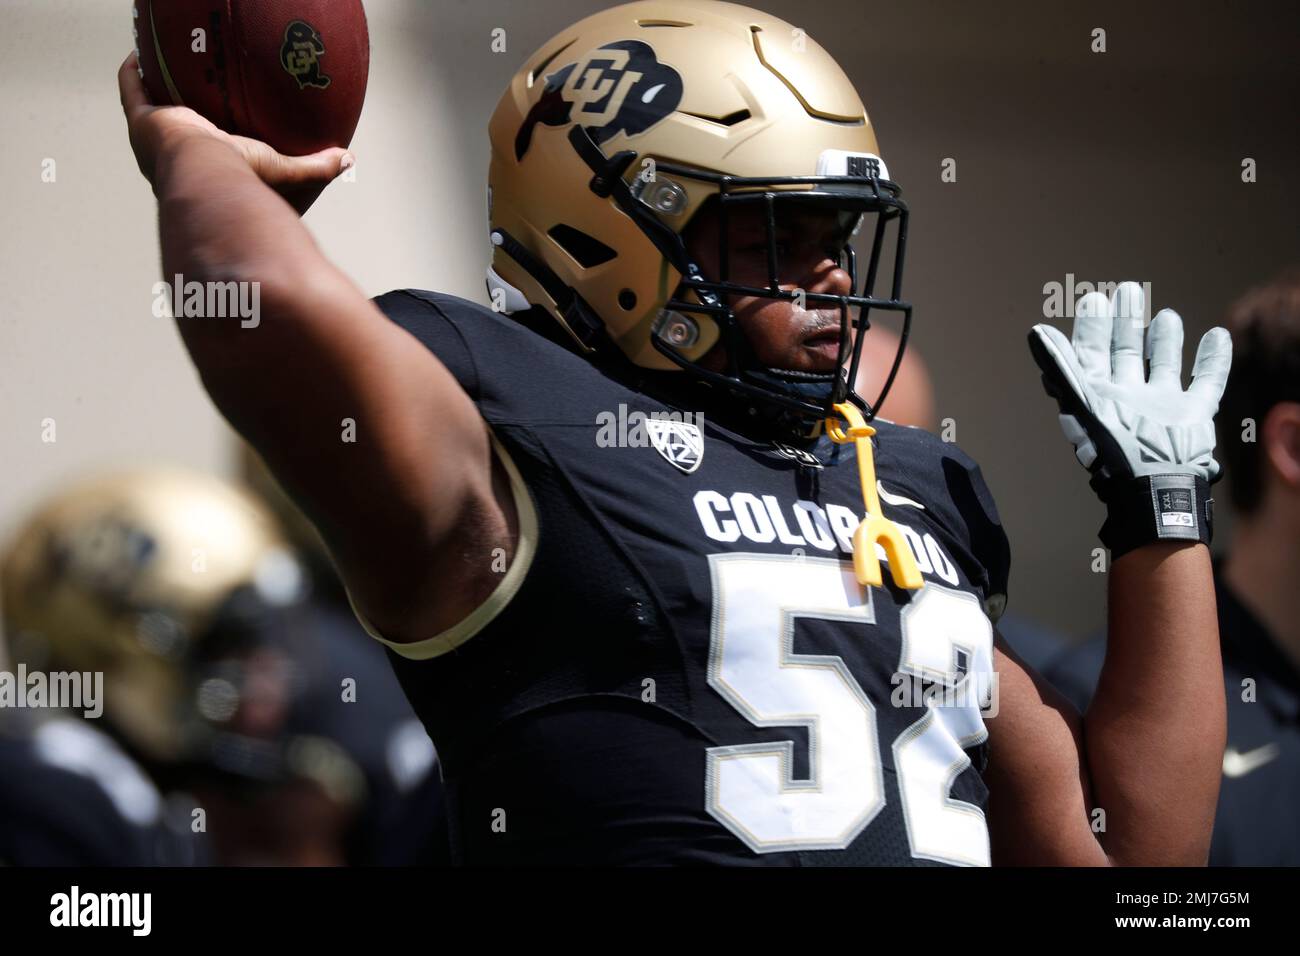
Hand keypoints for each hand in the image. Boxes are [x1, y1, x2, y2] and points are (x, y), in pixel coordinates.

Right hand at [117, 52, 351, 215]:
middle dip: (180, 110)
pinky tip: (140, 50)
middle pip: (176, 129)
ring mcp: (154, 141)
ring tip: (161, 64)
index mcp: (204, 175)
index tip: (220, 122)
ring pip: (149, 106)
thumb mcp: (286, 172)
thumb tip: (348, 159)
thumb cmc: (246, 182)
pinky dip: (134, 71)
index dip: (211, 140)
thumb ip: (316, 166)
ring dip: (154, 86)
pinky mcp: (142, 120)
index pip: (208, 155)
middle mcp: (174, 161)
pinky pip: (132, 88)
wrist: (208, 179)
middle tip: (191, 88)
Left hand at [1028, 282, 1231, 484]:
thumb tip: (1036, 334)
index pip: (1092, 353)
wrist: (1154, 485)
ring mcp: (1162, 405)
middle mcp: (1129, 397)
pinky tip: (1216, 337)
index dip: (1092, 327)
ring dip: (1165, 340)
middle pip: (1127, 352)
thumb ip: (1060, 368)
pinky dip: (1213, 360)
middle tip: (1128, 291)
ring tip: (1166, 315)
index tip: (1094, 299)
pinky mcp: (1194, 413)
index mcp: (1099, 395)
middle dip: (1127, 323)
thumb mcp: (1081, 402)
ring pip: (1163, 364)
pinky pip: (1206, 382)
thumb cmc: (1113, 449)